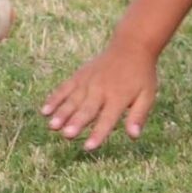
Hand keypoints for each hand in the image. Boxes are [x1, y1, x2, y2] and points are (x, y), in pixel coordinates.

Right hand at [42, 42, 159, 150]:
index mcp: (119, 97)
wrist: (131, 46)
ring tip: (52, 126)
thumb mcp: (147, 95)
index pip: (107, 119)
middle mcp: (101, 90)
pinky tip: (45, 111)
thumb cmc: (141, 75)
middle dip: (76, 123)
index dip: (98, 133)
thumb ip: (138, 116)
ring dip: (62, 113)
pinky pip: (65, 88)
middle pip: (87, 110)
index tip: (89, 147)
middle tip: (67, 135)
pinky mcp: (80, 75)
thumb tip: (134, 136)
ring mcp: (88, 82)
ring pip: (73, 100)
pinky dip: (54, 99)